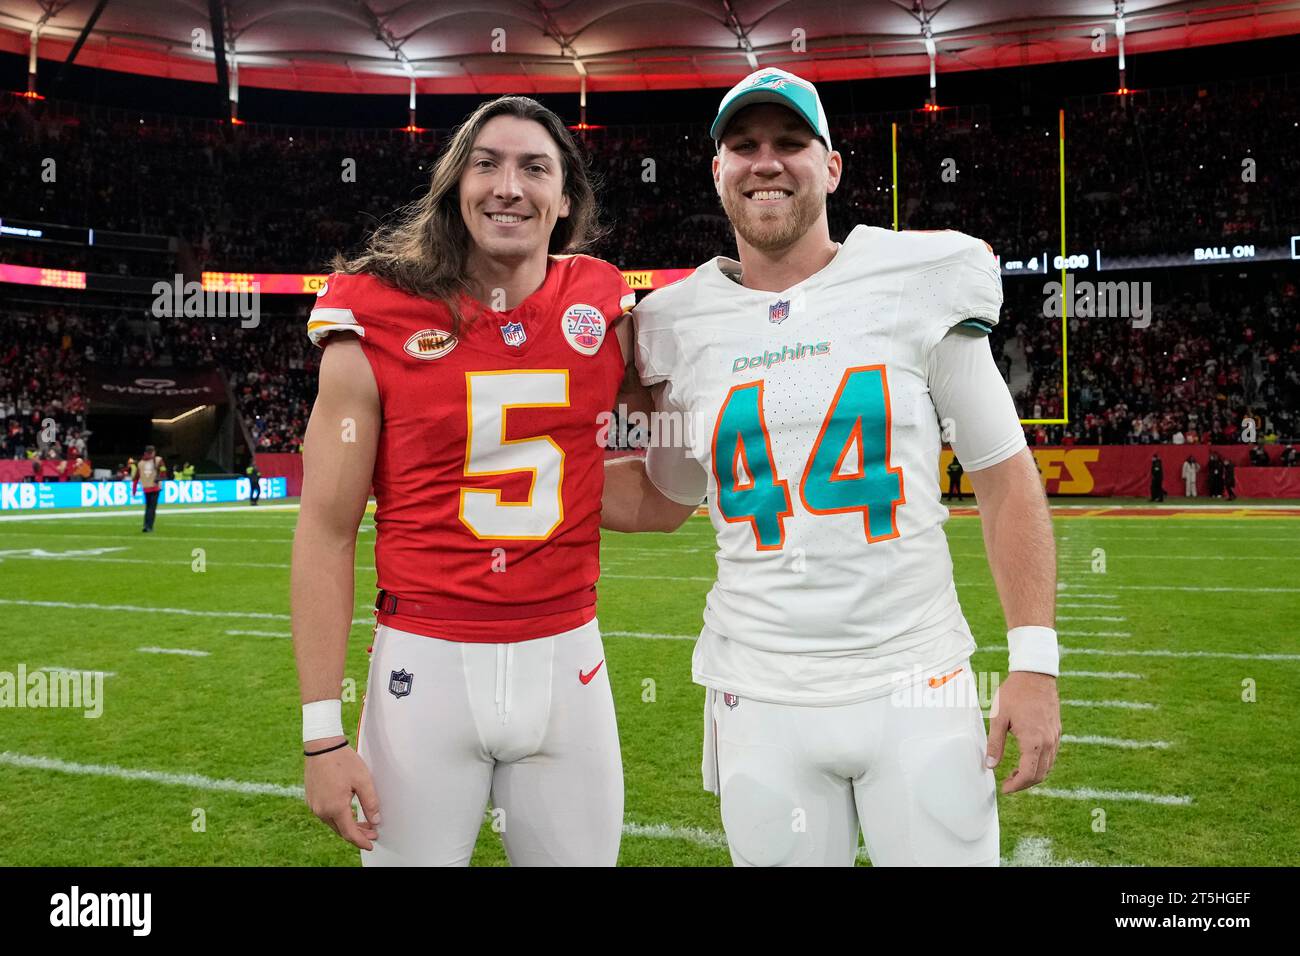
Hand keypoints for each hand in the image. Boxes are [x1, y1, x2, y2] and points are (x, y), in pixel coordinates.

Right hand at [304, 736, 380, 849]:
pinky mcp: (311, 799)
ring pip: (333, 823)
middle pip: (341, 830)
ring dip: (347, 826)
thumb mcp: (363, 781)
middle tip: (372, 833)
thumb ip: (371, 803)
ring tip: (363, 824)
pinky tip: (348, 813)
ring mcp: (314, 805)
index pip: (350, 833)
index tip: (371, 844)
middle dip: (357, 834)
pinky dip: (338, 818)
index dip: (361, 841)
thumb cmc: (343, 760)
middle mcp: (321, 810)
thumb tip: (375, 821)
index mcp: (335, 807)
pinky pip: (326, 815)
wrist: (321, 746)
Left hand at [986, 671, 1060, 793]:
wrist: (1035, 675)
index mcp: (1034, 741)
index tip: (1005, 788)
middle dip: (1024, 783)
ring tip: (1014, 772)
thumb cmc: (1014, 694)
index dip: (1016, 785)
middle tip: (1008, 783)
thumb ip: (995, 744)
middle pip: (1040, 775)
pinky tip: (1026, 758)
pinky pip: (1052, 755)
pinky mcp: (1057, 731)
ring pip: (1048, 766)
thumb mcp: (998, 718)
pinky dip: (1040, 763)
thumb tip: (990, 765)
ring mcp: (1055, 737)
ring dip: (1033, 774)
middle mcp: (1048, 742)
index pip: (1028, 774)